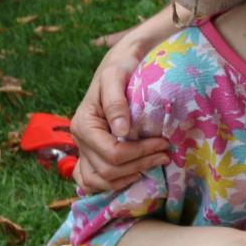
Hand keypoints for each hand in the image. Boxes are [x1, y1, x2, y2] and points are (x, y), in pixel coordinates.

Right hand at [70, 38, 170, 191]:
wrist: (120, 63)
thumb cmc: (121, 67)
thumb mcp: (117, 76)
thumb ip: (116, 102)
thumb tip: (121, 131)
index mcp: (83, 125)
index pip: (112, 153)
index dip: (139, 153)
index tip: (163, 143)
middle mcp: (80, 141)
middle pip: (108, 170)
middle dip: (140, 164)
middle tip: (166, 153)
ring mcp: (84, 150)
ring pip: (100, 181)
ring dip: (129, 176)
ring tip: (154, 163)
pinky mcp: (92, 154)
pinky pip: (93, 181)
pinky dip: (113, 183)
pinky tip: (135, 173)